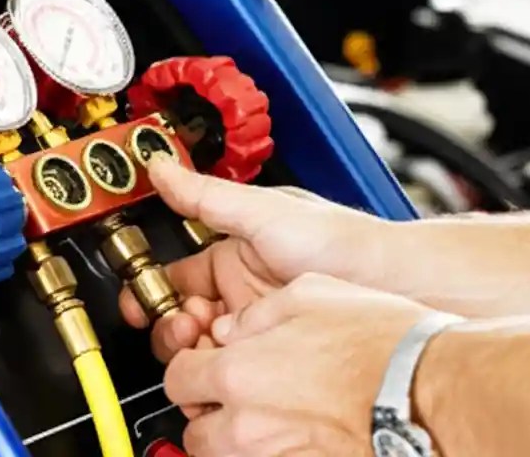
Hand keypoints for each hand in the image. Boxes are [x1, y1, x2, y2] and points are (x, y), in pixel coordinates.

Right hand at [120, 155, 387, 361]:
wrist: (387, 278)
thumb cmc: (339, 238)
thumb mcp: (265, 210)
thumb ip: (208, 196)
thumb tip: (162, 166)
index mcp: (234, 251)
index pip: (175, 276)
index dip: (153, 292)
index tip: (142, 306)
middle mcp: (244, 287)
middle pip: (183, 317)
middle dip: (174, 325)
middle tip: (186, 327)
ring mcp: (260, 320)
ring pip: (207, 344)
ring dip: (199, 347)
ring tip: (213, 340)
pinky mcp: (278, 346)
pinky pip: (238, 362)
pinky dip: (227, 363)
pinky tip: (235, 357)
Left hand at [164, 274, 437, 455]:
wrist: (428, 391)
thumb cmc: (383, 345)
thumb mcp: (312, 294)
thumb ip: (261, 312)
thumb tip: (238, 325)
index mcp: (239, 372)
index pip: (176, 377)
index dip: (190, 364)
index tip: (203, 360)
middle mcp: (246, 424)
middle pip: (194, 429)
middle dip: (210, 409)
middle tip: (238, 389)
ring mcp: (274, 456)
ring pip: (226, 455)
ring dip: (236, 435)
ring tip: (269, 414)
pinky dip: (276, 449)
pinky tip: (303, 429)